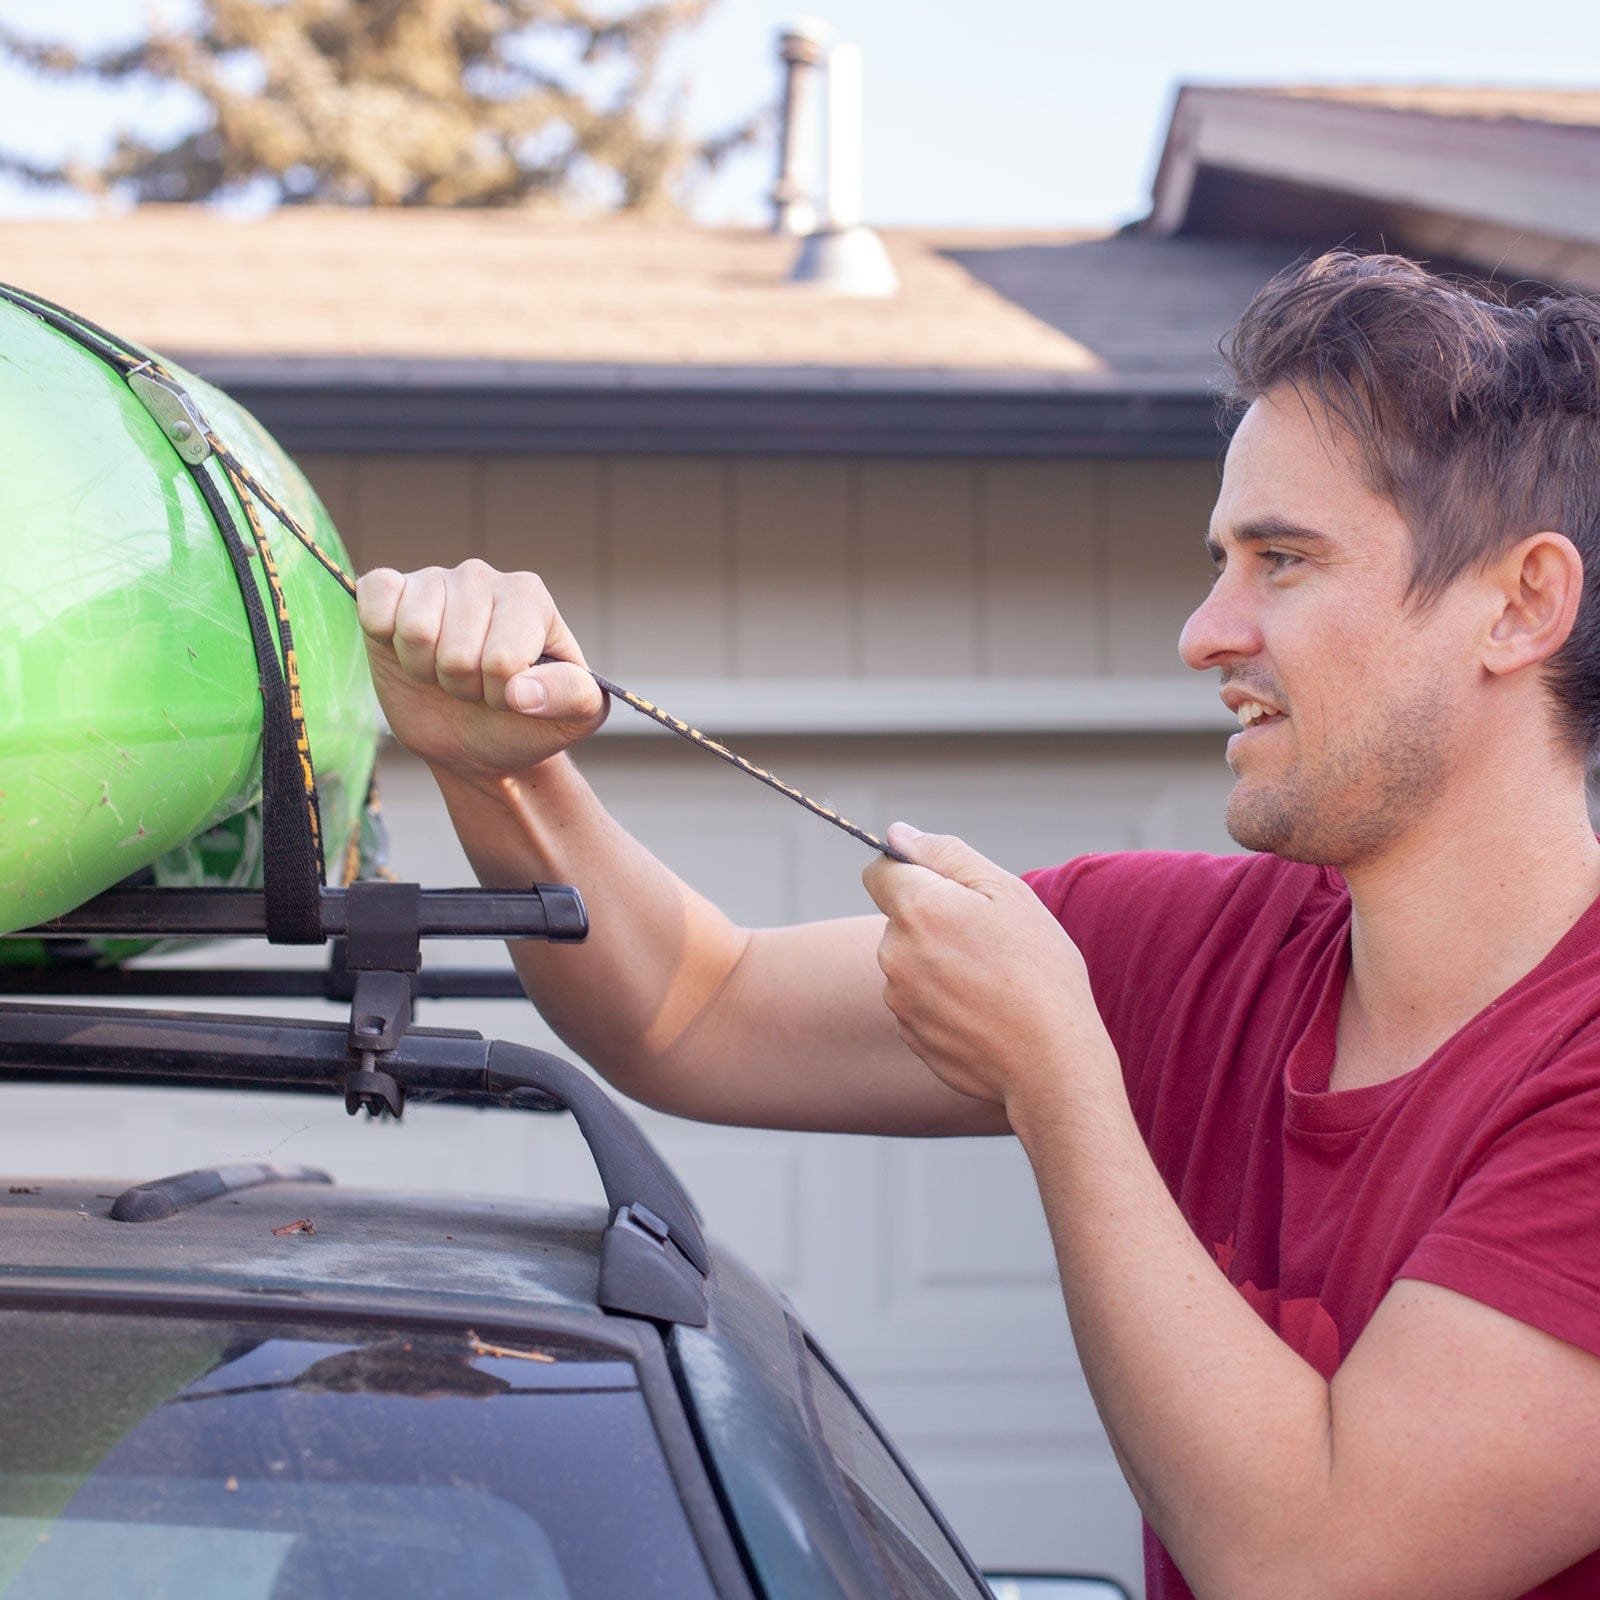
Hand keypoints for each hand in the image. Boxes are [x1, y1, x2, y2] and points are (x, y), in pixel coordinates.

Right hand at [356, 560, 607, 782]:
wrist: (474, 739)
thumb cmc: (526, 721)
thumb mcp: (572, 719)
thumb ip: (569, 698)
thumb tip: (521, 690)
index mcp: (530, 598)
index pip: (502, 659)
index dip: (498, 693)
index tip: (509, 695)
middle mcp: (482, 578)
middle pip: (456, 652)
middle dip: (462, 686)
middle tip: (473, 687)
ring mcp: (434, 579)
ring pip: (415, 631)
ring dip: (425, 670)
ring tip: (444, 672)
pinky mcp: (390, 590)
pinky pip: (376, 597)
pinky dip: (385, 637)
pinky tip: (405, 648)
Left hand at [861, 823, 1115, 1109]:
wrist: (1051, 1062)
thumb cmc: (1039, 971)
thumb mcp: (1007, 893)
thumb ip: (946, 855)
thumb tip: (898, 834)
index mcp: (916, 910)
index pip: (879, 871)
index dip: (912, 871)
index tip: (949, 890)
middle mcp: (893, 954)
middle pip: (900, 918)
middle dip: (935, 920)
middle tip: (990, 941)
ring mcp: (898, 999)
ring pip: (909, 961)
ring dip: (939, 961)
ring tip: (992, 980)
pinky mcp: (909, 1034)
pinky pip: (919, 1000)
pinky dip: (944, 999)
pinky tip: (984, 1010)